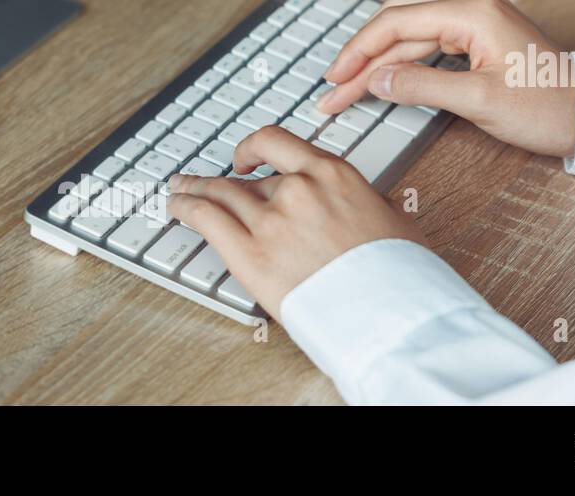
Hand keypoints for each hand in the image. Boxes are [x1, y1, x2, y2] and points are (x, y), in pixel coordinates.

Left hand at [166, 127, 426, 321]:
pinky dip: (184, 207)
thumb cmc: (400, 275)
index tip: (245, 159)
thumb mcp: (393, 221)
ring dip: (194, 190)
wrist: (390, 312)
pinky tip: (174, 206)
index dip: (253, 148)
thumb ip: (363, 206)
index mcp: (333, 175)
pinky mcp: (250, 255)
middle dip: (218, 180)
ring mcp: (271, 221)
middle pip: (245, 179)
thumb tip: (363, 207)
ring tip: (179, 190)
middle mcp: (298, 190)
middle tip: (200, 182)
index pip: (278, 143)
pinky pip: (205, 218)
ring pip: (218, 193)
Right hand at [316, 0, 574, 157]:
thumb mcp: (478, 101)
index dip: (358, 52)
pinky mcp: (477, 44)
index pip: (396, 23)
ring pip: (408, 41)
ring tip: (345, 94)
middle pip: (397, 29)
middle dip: (360, 61)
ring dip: (375, 68)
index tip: (334, 79)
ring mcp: (474, 25)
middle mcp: (472, 10)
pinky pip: (425, 50)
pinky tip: (379, 84)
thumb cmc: (550, 107)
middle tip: (330, 92)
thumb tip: (374, 79)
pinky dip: (398, 69)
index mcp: (473, 12)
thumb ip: (420, 86)